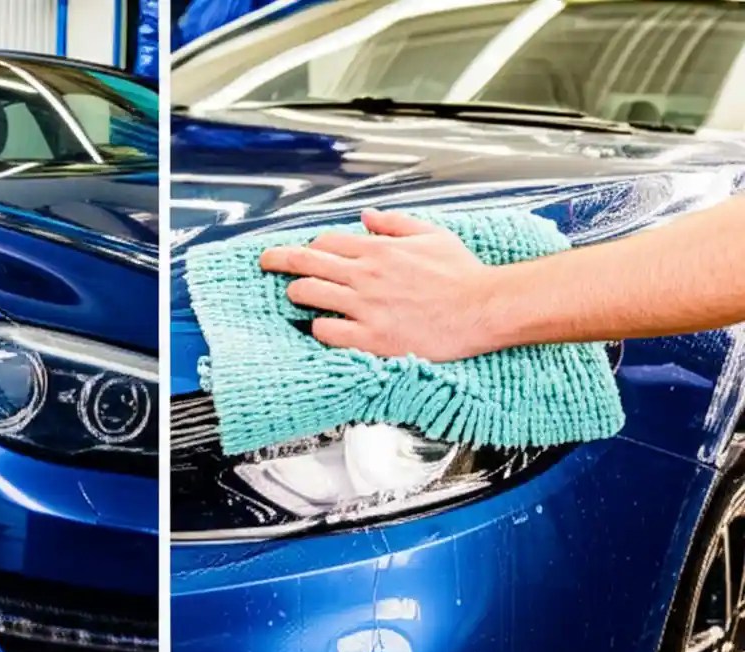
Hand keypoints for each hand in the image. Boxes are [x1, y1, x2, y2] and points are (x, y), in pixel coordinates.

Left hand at [259, 208, 504, 361]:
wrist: (484, 308)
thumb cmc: (463, 275)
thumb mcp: (432, 235)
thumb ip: (394, 223)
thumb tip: (366, 216)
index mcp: (379, 249)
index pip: (326, 242)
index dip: (311, 247)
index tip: (304, 253)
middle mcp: (366, 275)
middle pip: (306, 263)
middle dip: (278, 260)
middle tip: (265, 261)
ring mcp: (366, 307)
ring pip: (309, 295)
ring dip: (296, 294)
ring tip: (293, 297)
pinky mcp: (371, 337)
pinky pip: (326, 332)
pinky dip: (318, 328)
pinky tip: (321, 327)